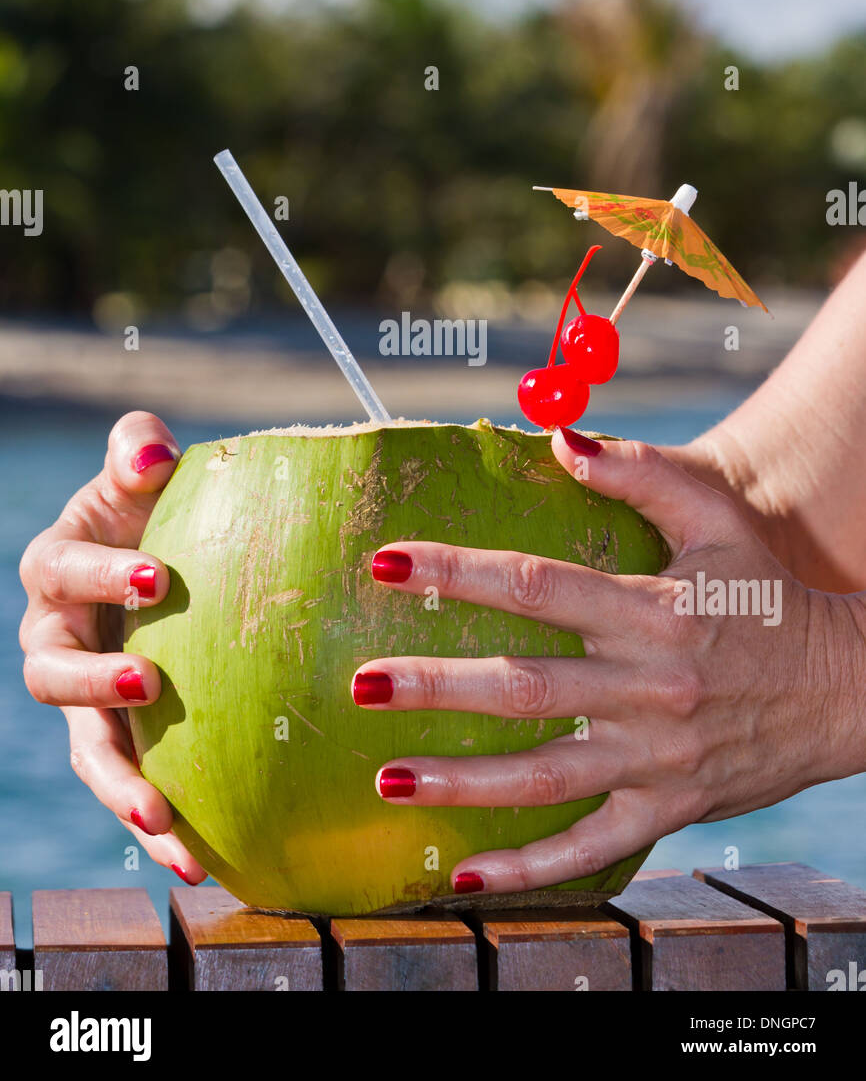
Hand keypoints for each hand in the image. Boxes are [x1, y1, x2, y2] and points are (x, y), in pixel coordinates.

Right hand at [18, 410, 206, 884]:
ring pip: (84, 749)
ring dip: (119, 785)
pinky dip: (157, 823)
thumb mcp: (142, 472)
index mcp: (57, 567)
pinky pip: (129, 785)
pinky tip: (202, 861)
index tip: (158, 575)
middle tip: (150, 684)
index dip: (100, 571)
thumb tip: (155, 454)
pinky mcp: (120, 739)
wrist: (173, 560)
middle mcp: (56, 636)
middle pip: (49, 672)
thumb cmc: (154, 509)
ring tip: (166, 820)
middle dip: (93, 683)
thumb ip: (137, 451)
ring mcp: (85, 697)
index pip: (61, 567)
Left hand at [354, 427, 865, 894]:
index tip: (387, 563)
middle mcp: (648, 686)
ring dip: (463, 781)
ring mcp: (657, 757)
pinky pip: (592, 845)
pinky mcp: (669, 808)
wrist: (845, 686)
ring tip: (387, 778)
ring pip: (546, 776)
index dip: (457, 572)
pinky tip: (465, 872)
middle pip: (527, 688)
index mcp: (651, 611)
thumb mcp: (715, 521)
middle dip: (438, 686)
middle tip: (362, 684)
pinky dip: (530, 867)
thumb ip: (638, 476)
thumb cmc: (768, 594)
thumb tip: (560, 437)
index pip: (536, 585)